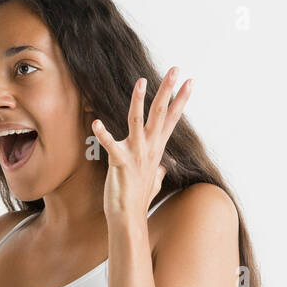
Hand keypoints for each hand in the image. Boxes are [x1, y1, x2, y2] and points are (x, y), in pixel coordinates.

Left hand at [91, 67, 192, 220]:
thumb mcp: (153, 181)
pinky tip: (96, 122)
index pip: (171, 119)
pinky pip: (112, 146)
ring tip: (141, 81)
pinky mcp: (121, 163)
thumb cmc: (137, 199)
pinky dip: (104, 134)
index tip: (190, 81)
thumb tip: (163, 169)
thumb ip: (158, 171)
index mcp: (156, 149)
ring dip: (139, 101)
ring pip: (138, 122)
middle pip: (161, 113)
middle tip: (176, 69)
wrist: (129, 218)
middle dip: (168, 90)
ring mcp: (137, 155)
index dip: (181, 100)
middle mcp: (149, 148)